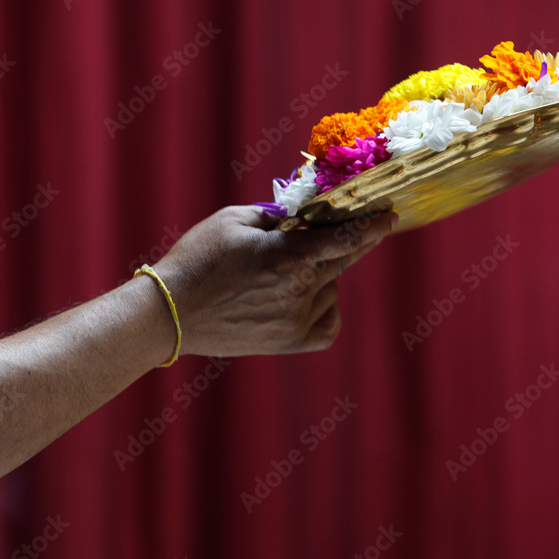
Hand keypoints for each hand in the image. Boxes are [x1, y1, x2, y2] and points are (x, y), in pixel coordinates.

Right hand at [153, 206, 396, 356]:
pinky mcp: (289, 342)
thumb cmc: (197, 260)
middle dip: (347, 244)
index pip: (345, 238)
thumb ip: (277, 216)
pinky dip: (324, 308)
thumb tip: (304, 216)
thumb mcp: (234, 220)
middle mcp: (299, 290)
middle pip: (341, 261)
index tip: (390, 217)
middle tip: (345, 232)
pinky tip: (305, 298)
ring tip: (283, 272)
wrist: (169, 314)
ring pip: (331, 290)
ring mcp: (296, 320)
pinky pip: (327, 324)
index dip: (371, 226)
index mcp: (288, 256)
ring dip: (321, 275)